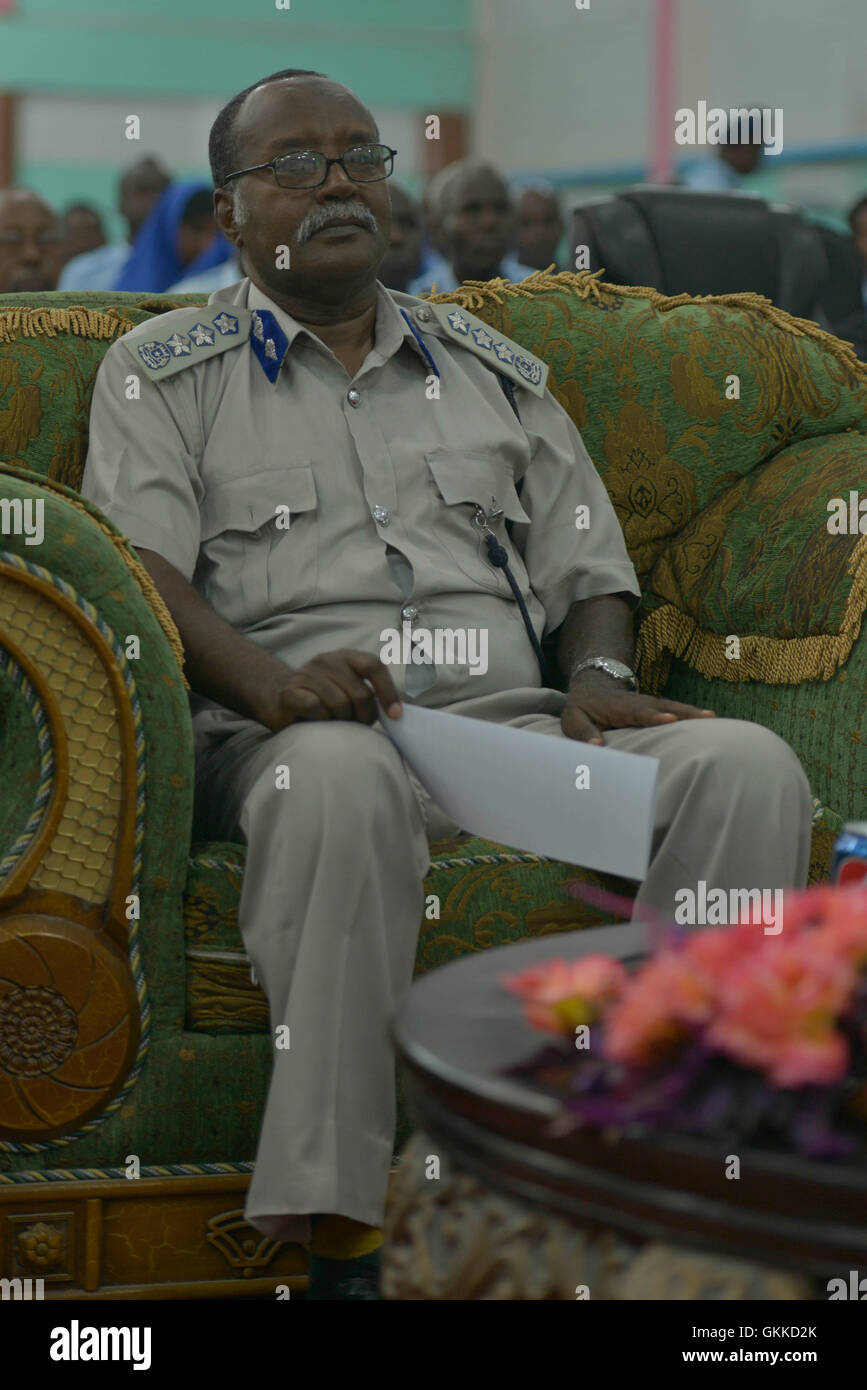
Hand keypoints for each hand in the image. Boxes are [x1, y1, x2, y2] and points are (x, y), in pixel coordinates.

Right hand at [255, 649, 401, 730]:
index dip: (388, 691)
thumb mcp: (348, 689)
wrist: (279, 699)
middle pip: (360, 693)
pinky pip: (316, 709)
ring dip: (340, 721)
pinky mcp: (290, 691)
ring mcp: (307, 673)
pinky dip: (321, 721)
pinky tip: (316, 721)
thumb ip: (369, 693)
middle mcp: (327, 660)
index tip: (395, 715)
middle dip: (364, 716)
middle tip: (357, 724)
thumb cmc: (324, 700)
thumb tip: (398, 712)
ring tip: (334, 722)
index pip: (374, 666)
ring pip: (339, 704)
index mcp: (347, 657)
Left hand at [561, 670, 714, 743]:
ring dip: (692, 712)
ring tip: (713, 718)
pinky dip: (691, 714)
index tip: (668, 719)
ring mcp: (649, 703)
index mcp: (618, 707)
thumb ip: (583, 732)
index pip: (638, 712)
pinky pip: (675, 710)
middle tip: (706, 717)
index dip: (653, 716)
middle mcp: (638, 702)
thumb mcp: (573, 719)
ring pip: (673, 706)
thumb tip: (597, 746)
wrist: (592, 686)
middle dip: (683, 712)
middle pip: (663, 706)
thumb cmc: (582, 708)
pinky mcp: (656, 707)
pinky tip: (709, 721)